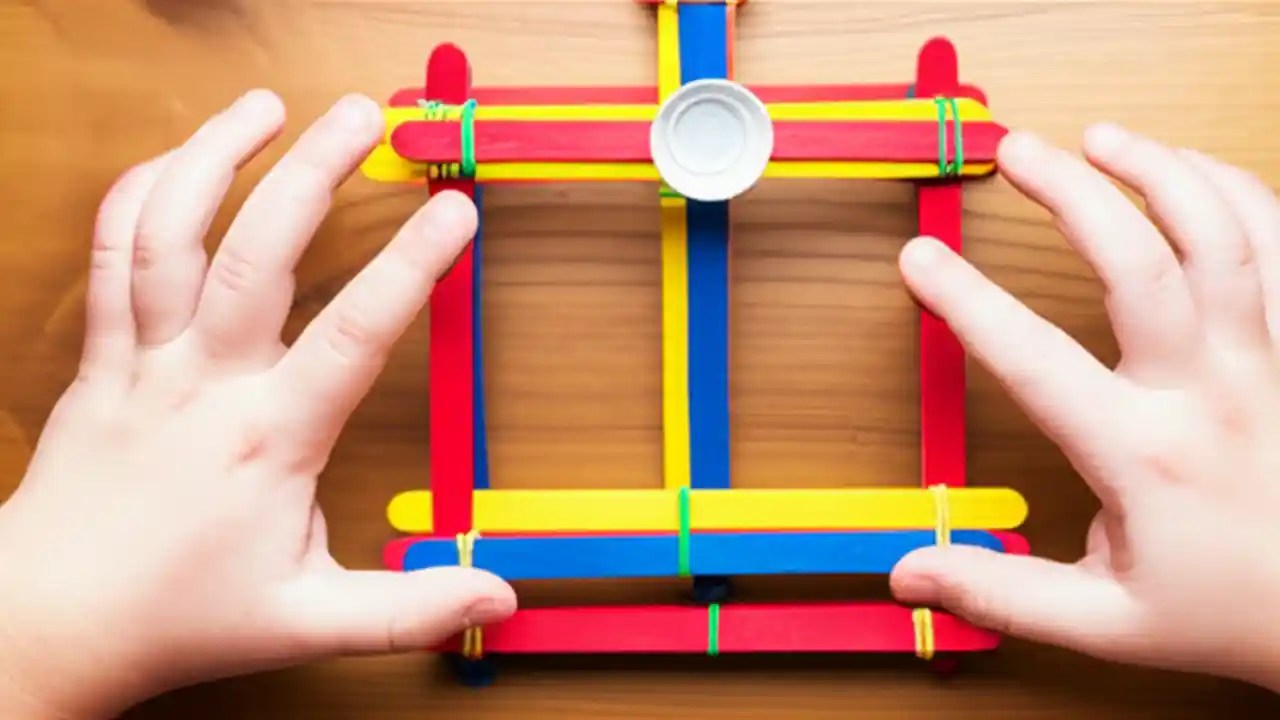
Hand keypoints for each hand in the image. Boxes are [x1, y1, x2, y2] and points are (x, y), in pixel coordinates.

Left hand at [0, 90, 514, 718]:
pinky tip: (178, 162)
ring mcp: (142, 364)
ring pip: (169, 236)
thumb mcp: (307, 622)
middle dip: (313, 173)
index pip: (352, 335)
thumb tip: (498, 601)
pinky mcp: (99, 360)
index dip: (410, 266)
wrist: (48, 623)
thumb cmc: (178, 617)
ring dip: (214, 158)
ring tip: (265, 108)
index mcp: (267, 440)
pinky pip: (111, 258)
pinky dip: (140, 197)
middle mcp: (202, 385)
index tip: (454, 211)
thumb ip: (407, 609)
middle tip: (362, 117)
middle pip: (258, 255)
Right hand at [891, 125, 1279, 689]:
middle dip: (1070, 191)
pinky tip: (1191, 170)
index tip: (919, 257)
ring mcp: (1269, 360)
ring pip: (1224, 234)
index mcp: (1145, 456)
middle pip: (1139, 262)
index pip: (1035, 361)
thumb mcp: (1107, 624)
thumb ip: (1003, 596)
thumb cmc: (1230, 611)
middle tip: (1017, 150)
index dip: (966, 302)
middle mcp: (1210, 393)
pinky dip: (1236, 190)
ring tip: (1103, 137)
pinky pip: (1279, 244)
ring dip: (1159, 170)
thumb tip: (908, 572)